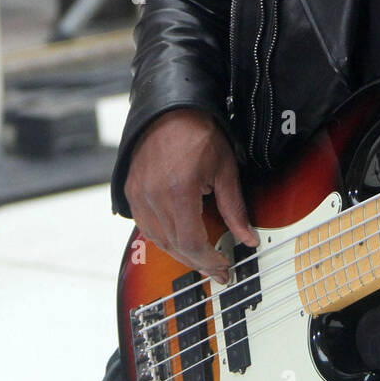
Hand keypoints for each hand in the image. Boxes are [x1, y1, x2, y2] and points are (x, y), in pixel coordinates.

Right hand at [124, 109, 257, 283]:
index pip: (192, 242)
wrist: (170, 109)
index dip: (209, 261)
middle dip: (198, 263)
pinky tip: (178, 240)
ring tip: (201, 259)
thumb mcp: (225, 170)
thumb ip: (235, 208)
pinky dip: (163, 239)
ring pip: (157, 241)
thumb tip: (248, 238)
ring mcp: (139, 194)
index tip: (224, 267)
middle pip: (174, 246)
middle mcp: (153, 196)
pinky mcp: (131, 191)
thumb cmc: (199, 133)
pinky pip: (145, 227)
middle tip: (218, 271)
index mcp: (179, 191)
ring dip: (180, 254)